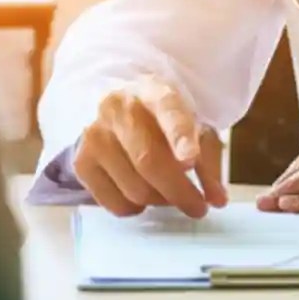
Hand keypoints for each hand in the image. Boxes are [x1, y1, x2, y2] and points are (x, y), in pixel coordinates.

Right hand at [74, 75, 227, 218]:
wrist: (116, 104)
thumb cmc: (162, 119)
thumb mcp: (193, 125)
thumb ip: (209, 160)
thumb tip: (216, 200)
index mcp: (154, 91)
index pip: (168, 113)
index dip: (180, 137)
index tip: (189, 161)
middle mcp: (118, 109)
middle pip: (149, 161)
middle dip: (180, 192)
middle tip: (198, 208)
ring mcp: (95, 135)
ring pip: (135, 189)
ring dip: (161, 201)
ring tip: (169, 192)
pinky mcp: (82, 162)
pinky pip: (116, 204)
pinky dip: (137, 207)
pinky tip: (143, 192)